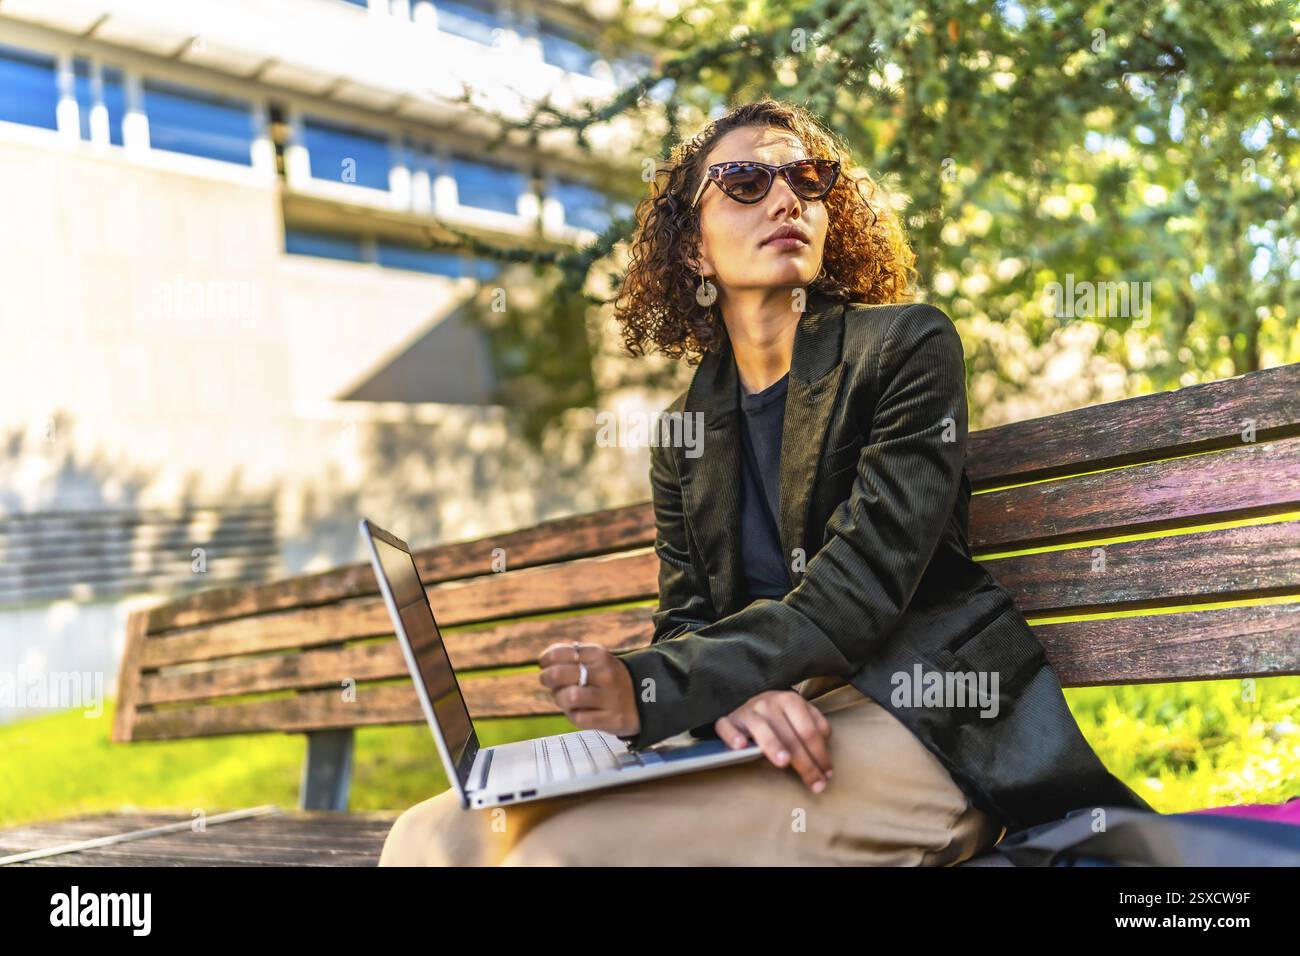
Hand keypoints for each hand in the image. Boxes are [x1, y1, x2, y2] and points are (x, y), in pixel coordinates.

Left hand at [538, 642, 639, 737]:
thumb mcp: (596, 660)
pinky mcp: (611, 719)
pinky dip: (573, 715)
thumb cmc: (608, 679)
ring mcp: (609, 698)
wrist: (644, 699)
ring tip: (563, 699)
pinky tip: (578, 711)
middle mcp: (605, 674)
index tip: (544, 664)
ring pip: (568, 697)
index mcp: (600, 655)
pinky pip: (578, 718)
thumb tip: (544, 661)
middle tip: (546, 680)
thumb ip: (571, 656)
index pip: (562, 653)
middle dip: (547, 678)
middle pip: (559, 674)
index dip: (547, 659)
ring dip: (559, 699)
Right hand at [715, 690, 832, 792]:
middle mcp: (768, 703)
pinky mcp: (728, 720)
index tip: (826, 775)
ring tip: (784, 762)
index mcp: (791, 700)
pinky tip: (741, 747)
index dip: (820, 755)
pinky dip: (732, 736)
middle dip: (805, 763)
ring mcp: (747, 711)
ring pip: (761, 729)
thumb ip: (816, 725)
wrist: (752, 705)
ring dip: (773, 745)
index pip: (809, 732)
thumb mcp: (802, 714)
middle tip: (815, 784)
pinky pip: (727, 727)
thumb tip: (824, 741)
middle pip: (790, 736)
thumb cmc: (782, 717)